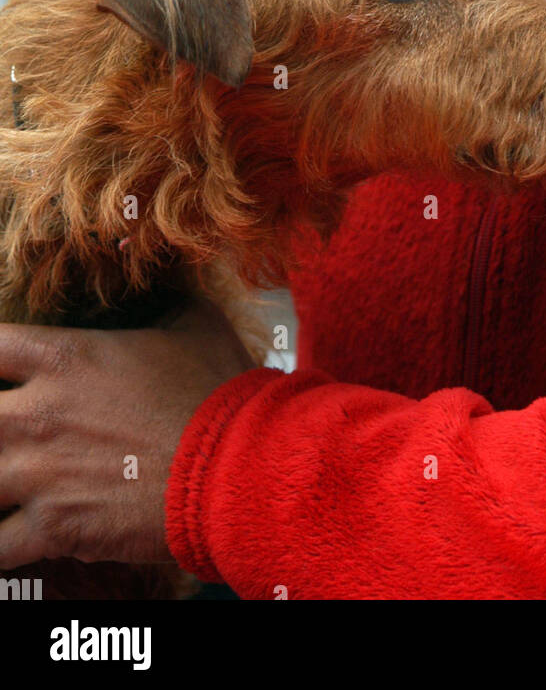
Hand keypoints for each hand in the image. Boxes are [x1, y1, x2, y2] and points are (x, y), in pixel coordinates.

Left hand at [0, 298, 256, 566]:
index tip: (6, 371)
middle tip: (17, 432)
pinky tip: (15, 535)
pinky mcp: (54, 528)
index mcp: (63, 356)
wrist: (240, 466)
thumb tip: (157, 284)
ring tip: (14, 485)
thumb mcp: (193, 321)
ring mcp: (39, 473)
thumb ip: (160, 300)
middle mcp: (37, 413)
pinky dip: (1, 543)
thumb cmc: (220, 391)